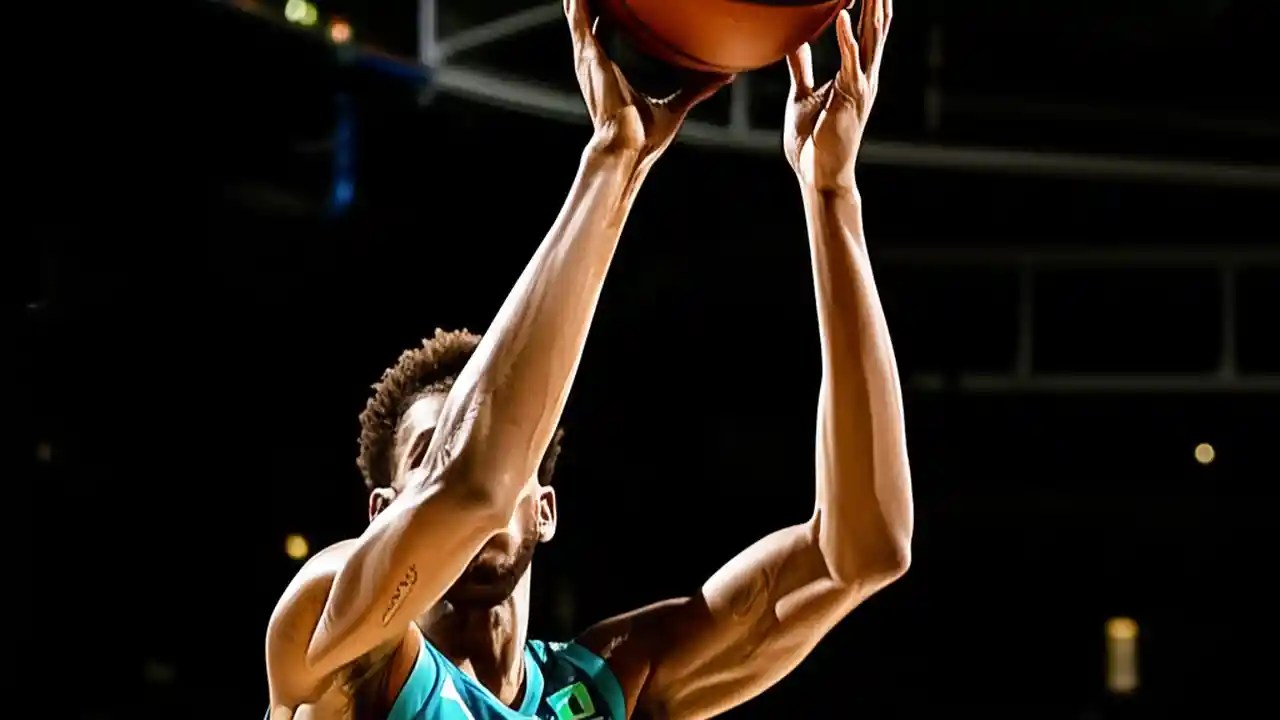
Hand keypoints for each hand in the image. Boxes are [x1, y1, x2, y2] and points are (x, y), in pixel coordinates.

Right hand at [565, 0, 732, 161]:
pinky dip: (578, 3)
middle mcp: (593, 63)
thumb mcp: (675, 106)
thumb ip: (694, 89)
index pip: (602, 34)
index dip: (605, 14)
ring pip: (576, 15)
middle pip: (584, 19)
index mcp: (608, 71)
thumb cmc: (645, 138)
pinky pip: (579, 21)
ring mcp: (588, 60)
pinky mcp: (589, 58)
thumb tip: (724, 76)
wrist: (628, 149)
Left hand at [784, 0, 891, 191]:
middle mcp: (864, 77)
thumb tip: (796, 41)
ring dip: (871, 10)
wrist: (819, 174)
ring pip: (871, 40)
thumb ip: (802, 65)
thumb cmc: (812, 140)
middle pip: (876, 30)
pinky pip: (850, 62)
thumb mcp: (803, 93)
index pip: (867, 33)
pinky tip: (844, 15)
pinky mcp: (850, 98)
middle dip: (878, 2)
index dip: (869, 6)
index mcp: (855, 76)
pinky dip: (846, 39)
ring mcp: (861, 87)